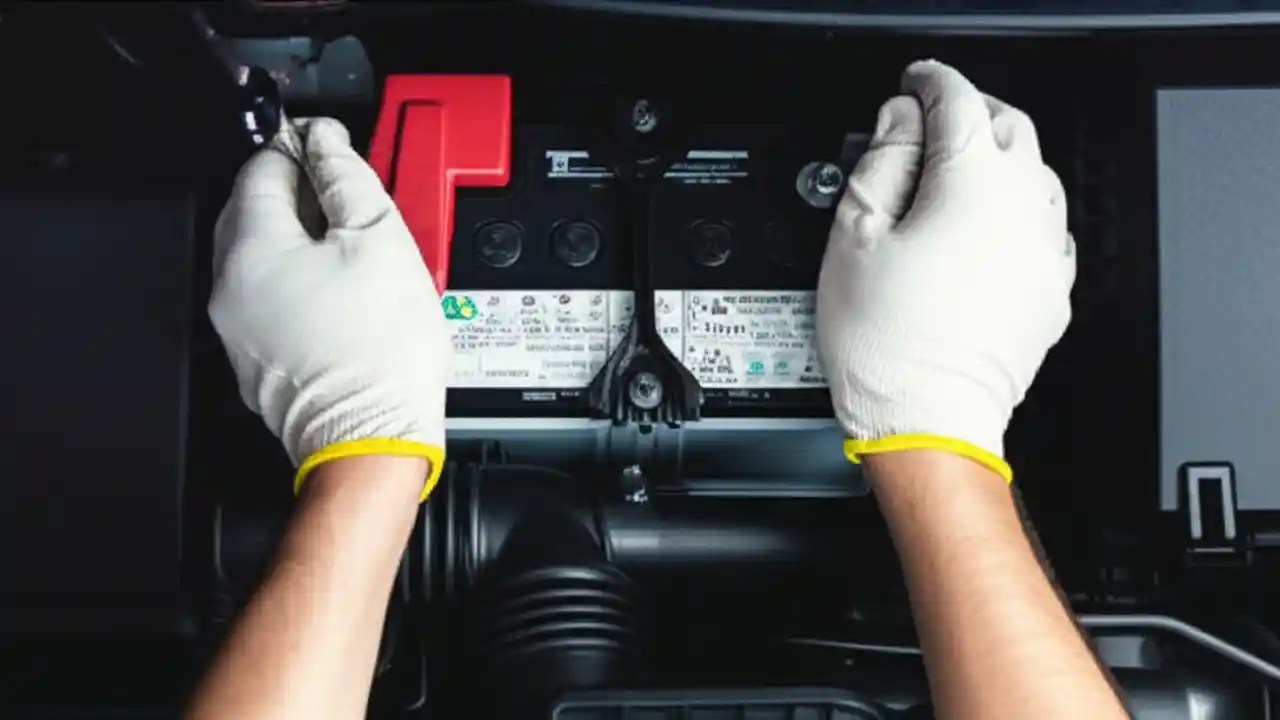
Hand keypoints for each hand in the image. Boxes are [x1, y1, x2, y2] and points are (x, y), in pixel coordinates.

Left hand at [209, 118, 448, 500]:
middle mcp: (231, 287)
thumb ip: (346, 177)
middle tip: (339, 188)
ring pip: (260, 260)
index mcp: (254, 247)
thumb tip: (326, 144)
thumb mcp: (379, 239)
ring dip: (296, 240)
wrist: (373, 437)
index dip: (297, 145)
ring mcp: (238, 329)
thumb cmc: (378, 353)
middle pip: (251, 212)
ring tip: (348, 244)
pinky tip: (339, 294)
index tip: (325, 143)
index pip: (260, 167)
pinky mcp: (257, 363)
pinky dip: (297, 285)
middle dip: (293, 192)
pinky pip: (269, 303)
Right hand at [816, 60, 1074, 482]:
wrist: (929, 423)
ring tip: (960, 170)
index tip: (913, 82)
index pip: (956, 101)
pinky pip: (1047, 228)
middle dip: (970, 110)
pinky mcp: (1052, 292)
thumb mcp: (854, 237)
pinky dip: (1019, 210)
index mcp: (971, 184)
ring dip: (1001, 158)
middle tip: (931, 119)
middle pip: (1010, 126)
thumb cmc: (886, 345)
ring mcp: (1046, 252)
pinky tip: (991, 226)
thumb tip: (897, 125)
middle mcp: (1022, 209)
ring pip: (1037, 174)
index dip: (929, 81)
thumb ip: (880, 162)